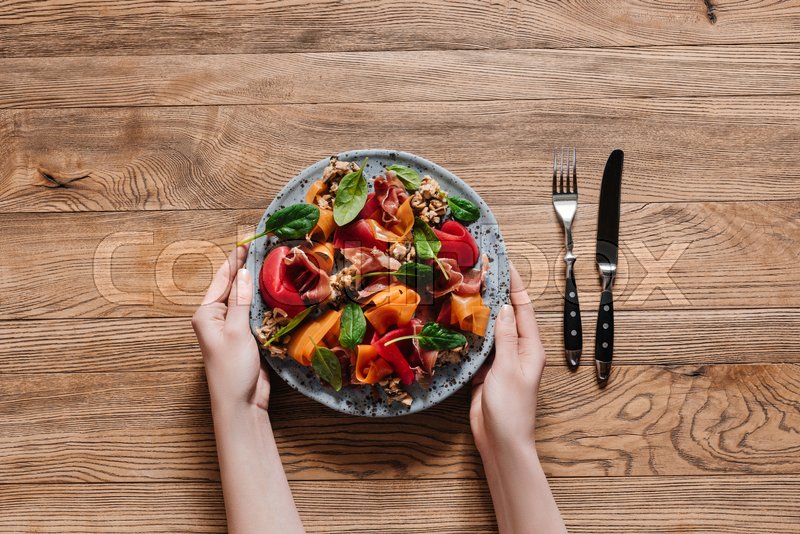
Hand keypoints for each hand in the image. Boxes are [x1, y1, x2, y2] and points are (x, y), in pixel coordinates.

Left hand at [192, 244, 269, 412]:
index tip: (247, 239)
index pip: (223, 279)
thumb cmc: (232, 369)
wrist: (240, 403)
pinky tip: (276, 290)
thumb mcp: (237, 331)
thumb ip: (241, 301)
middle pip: (234, 286)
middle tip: (263, 246)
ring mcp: (232, 328)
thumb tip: (244, 272)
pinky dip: (265, 302)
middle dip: (247, 268)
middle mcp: (216, 318)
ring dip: (258, 284)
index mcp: (206, 314)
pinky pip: (255, 313)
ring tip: (272, 262)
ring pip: (246, 299)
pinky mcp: (246, 338)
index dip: (236, 259)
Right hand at [470, 262, 545, 452]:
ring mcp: (501, 361)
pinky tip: (457, 322)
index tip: (503, 263)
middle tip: (479, 271)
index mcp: (530, 347)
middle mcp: (517, 350)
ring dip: (480, 312)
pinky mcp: (485, 372)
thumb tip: (504, 308)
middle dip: (495, 293)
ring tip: (465, 290)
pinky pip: (478, 347)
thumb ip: (505, 337)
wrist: (501, 441)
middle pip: (507, 315)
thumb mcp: (507, 368)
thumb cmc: (511, 408)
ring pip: (490, 329)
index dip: (513, 284)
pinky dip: (469, 334)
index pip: (523, 307)